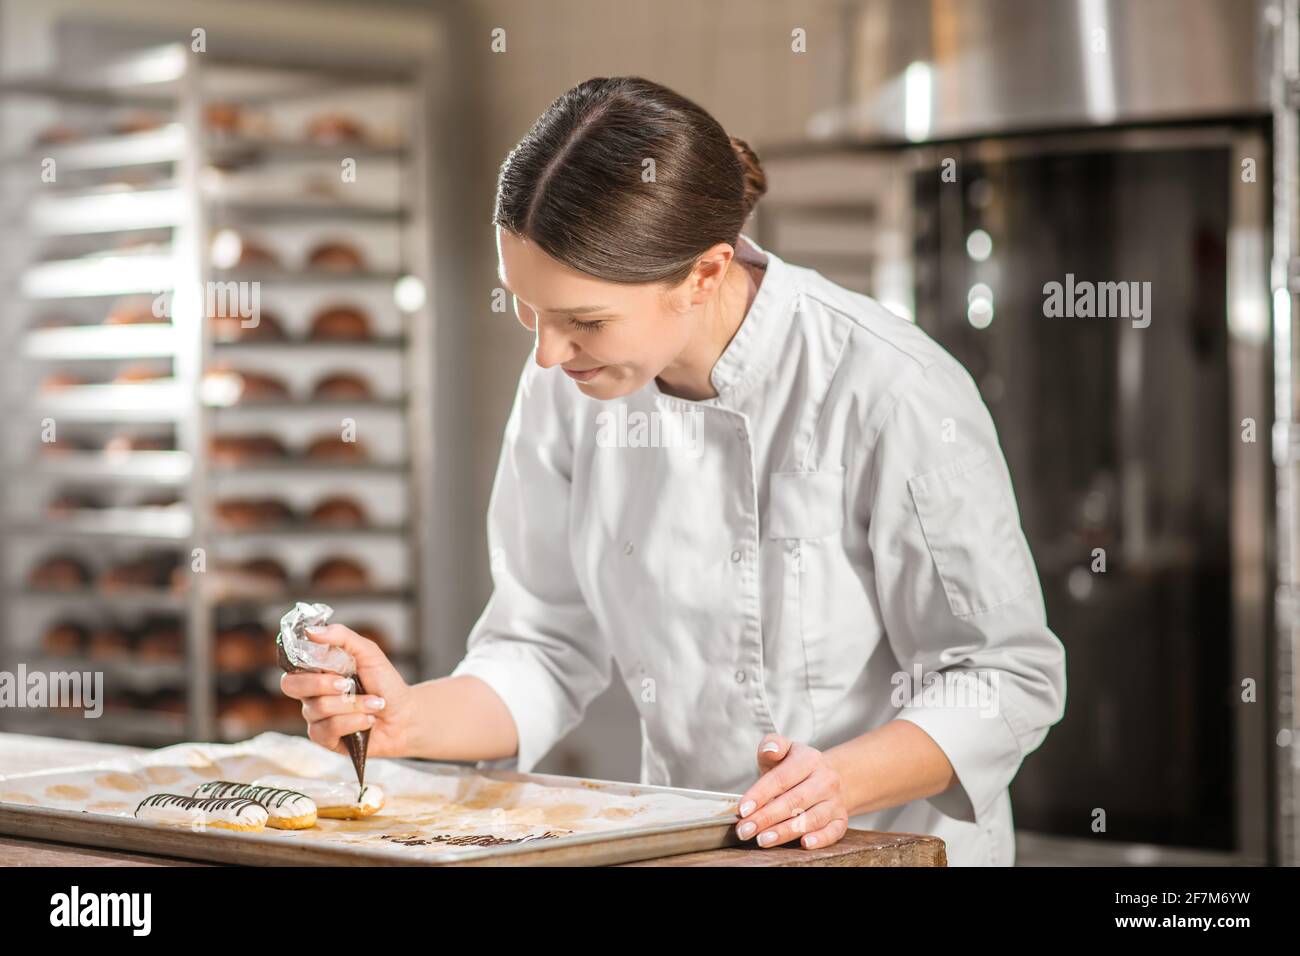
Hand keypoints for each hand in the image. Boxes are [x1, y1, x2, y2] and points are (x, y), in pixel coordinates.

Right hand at [279, 624, 413, 758]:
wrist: (405, 715)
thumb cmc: (385, 683)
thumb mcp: (369, 653)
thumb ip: (342, 638)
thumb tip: (312, 631)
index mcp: (318, 671)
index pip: (292, 664)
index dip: (301, 661)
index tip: (325, 661)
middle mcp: (311, 694)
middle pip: (290, 686)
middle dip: (321, 683)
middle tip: (347, 684)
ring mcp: (316, 717)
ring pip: (317, 707)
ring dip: (352, 704)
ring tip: (373, 703)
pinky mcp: (324, 739)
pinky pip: (327, 729)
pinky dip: (353, 721)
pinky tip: (368, 720)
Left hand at [734, 734, 849, 849]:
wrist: (824, 777)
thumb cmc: (794, 767)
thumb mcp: (782, 750)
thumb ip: (772, 745)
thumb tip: (771, 750)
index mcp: (809, 759)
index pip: (781, 778)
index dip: (760, 795)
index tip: (743, 809)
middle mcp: (825, 779)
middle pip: (795, 801)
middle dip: (767, 817)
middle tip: (746, 830)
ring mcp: (835, 800)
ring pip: (812, 819)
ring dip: (785, 832)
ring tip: (763, 840)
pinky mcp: (841, 819)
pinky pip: (833, 831)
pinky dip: (820, 839)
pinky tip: (804, 844)